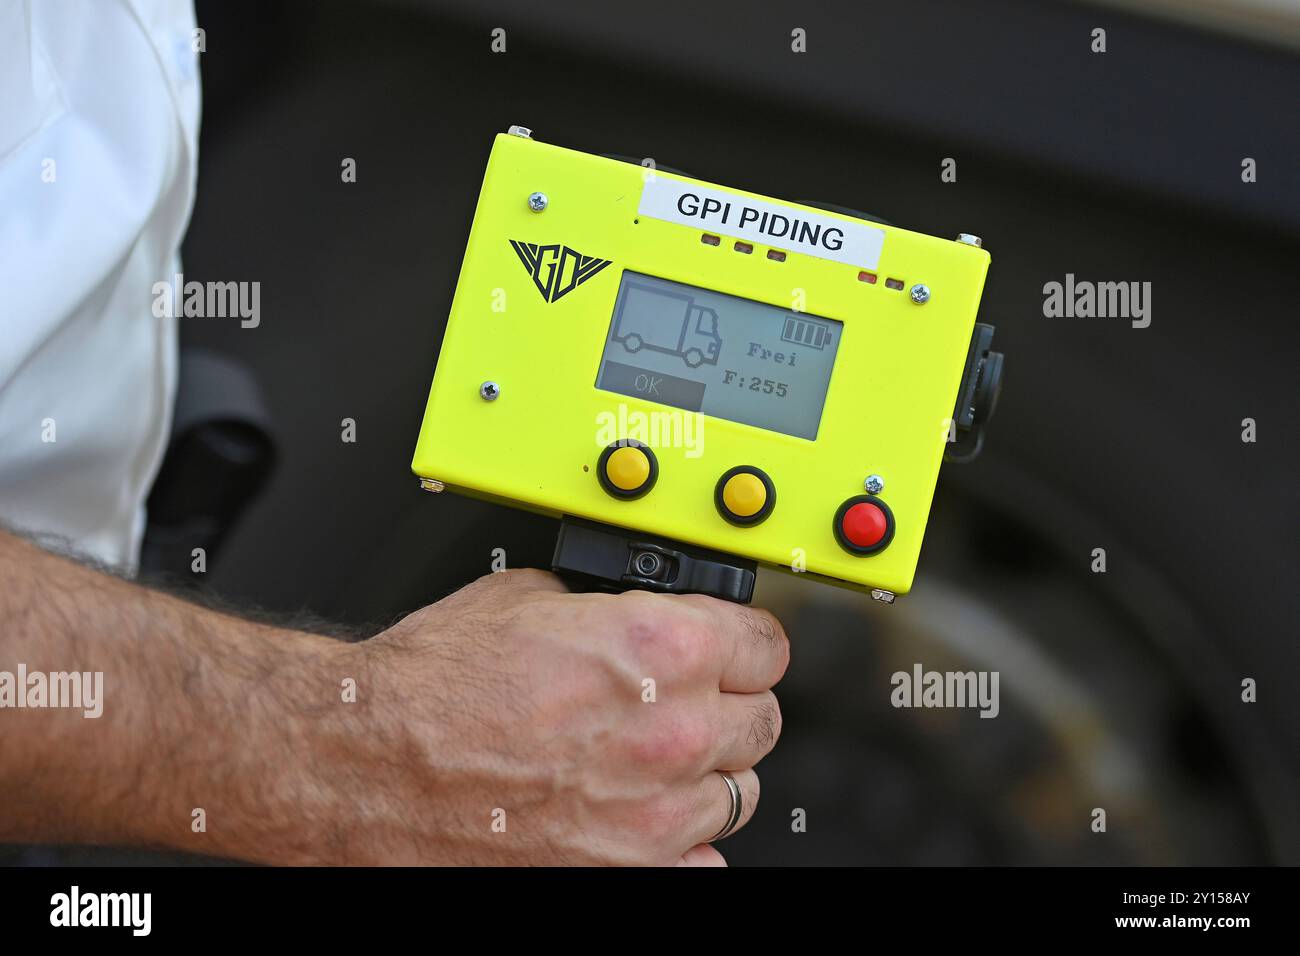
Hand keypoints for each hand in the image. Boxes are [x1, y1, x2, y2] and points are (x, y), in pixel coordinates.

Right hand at [311, 569, 788, 864]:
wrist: (364, 760)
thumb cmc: (429, 685)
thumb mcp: (529, 598)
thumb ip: (607, 608)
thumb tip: (631, 613)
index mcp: (660, 645)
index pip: (768, 644)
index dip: (747, 642)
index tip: (735, 648)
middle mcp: (672, 731)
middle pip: (762, 719)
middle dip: (731, 703)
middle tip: (690, 701)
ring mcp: (652, 811)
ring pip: (739, 792)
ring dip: (708, 772)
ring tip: (657, 759)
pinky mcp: (624, 871)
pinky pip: (701, 861)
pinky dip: (680, 840)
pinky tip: (640, 813)